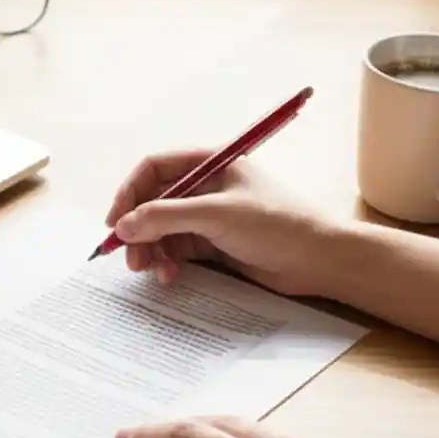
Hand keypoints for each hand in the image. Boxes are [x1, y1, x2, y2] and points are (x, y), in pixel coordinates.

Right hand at [104, 149, 337, 295]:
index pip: (153, 168)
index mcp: (209, 162)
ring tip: (151, 270)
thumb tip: (123, 227)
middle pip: (153, 202)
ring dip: (151, 249)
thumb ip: (166, 217)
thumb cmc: (277, 224)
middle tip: (130, 256)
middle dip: (138, 228)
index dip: (129, 193)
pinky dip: (167, 261)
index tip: (116, 222)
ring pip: (162, 229)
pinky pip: (177, 249)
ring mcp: (209, 216)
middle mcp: (206, 186)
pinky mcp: (215, 244)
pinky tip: (170, 275)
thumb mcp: (217, 215)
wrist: (322, 260)